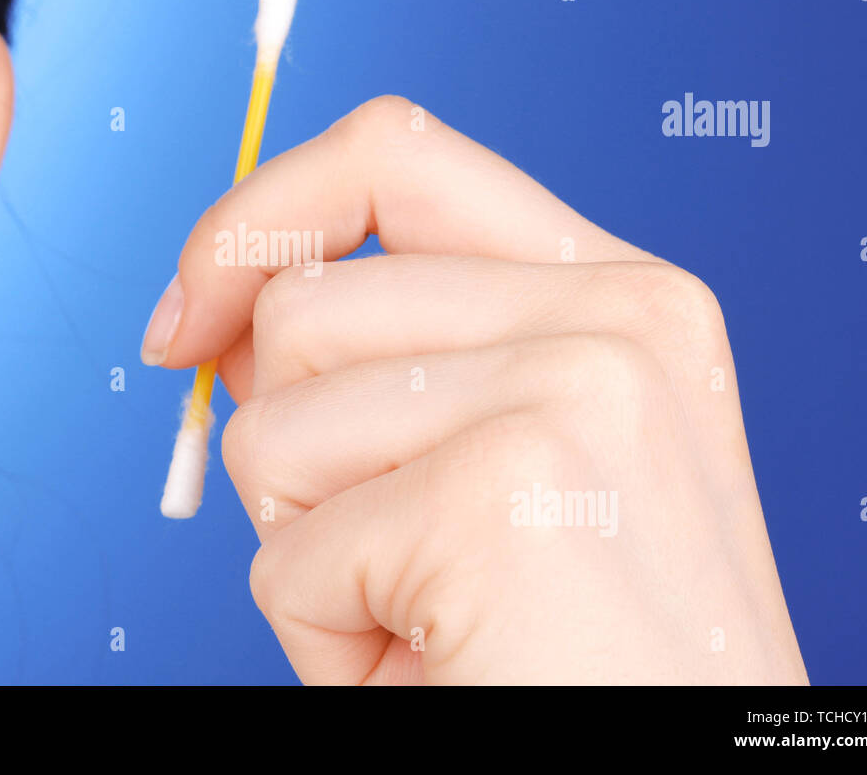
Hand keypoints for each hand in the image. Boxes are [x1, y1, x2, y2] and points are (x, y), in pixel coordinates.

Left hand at [144, 96, 807, 684]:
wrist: (677, 774)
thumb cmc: (572, 646)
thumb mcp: (493, 459)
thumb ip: (378, 355)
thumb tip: (211, 311)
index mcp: (621, 293)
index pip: (393, 154)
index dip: (261, 216)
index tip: (189, 315)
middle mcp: (617, 314)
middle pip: (303, 303)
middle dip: (290, 441)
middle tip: (389, 543)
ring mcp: (571, 389)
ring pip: (272, 424)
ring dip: (307, 544)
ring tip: (424, 608)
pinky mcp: (501, 491)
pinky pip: (289, 556)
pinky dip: (322, 631)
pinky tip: (432, 656)